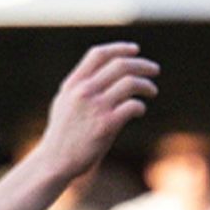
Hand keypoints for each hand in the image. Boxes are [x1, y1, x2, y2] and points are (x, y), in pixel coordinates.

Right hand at [31, 42, 161, 183]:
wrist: (55, 161)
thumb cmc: (62, 134)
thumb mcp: (64, 102)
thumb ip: (81, 86)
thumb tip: (105, 74)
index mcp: (73, 83)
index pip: (99, 54)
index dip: (120, 48)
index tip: (135, 50)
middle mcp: (84, 91)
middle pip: (120, 65)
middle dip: (142, 65)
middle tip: (155, 70)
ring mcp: (95, 107)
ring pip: (130, 83)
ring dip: (147, 85)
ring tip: (152, 91)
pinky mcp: (106, 125)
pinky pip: (132, 106)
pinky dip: (140, 106)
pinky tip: (139, 111)